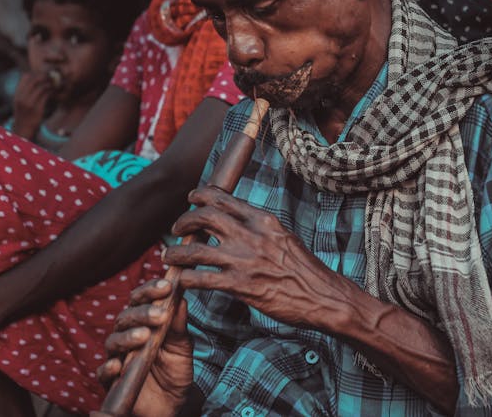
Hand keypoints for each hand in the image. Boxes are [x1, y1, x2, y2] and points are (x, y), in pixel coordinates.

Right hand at [11, 70, 53, 138]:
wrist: (23, 130)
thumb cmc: (24, 114)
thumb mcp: (20, 102)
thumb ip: (24, 91)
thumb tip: (34, 79)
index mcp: (18, 94)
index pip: (26, 77)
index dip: (36, 73)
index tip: (43, 74)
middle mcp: (22, 98)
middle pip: (34, 80)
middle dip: (44, 77)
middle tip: (52, 76)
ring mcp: (29, 104)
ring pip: (41, 87)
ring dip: (50, 84)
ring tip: (55, 83)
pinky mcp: (37, 109)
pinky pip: (46, 96)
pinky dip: (51, 92)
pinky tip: (55, 91)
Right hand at [99, 279, 192, 416]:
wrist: (171, 404)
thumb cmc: (175, 371)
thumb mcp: (182, 348)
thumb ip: (179, 326)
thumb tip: (181, 298)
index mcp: (143, 321)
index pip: (141, 299)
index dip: (151, 290)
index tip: (167, 285)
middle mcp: (127, 335)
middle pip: (126, 317)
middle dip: (142, 313)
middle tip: (159, 315)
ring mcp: (118, 356)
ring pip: (113, 340)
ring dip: (128, 337)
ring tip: (144, 337)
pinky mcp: (111, 380)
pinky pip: (103, 372)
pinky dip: (109, 368)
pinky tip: (118, 365)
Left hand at [163, 186, 352, 330]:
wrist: (322, 296)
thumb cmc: (303, 269)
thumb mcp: (283, 236)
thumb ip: (259, 227)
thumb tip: (239, 220)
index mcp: (263, 220)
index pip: (223, 198)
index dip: (201, 195)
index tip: (191, 199)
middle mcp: (251, 235)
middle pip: (204, 216)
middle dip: (185, 220)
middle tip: (177, 227)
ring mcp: (244, 261)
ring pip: (195, 249)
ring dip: (177, 252)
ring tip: (169, 256)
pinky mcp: (240, 286)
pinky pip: (202, 279)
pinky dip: (186, 278)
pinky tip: (182, 281)